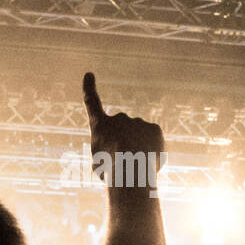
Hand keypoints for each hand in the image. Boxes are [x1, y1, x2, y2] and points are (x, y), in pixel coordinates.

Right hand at [82, 73, 165, 192]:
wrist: (131, 167)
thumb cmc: (110, 171)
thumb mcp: (100, 165)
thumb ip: (109, 154)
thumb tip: (123, 153)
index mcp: (100, 125)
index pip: (91, 103)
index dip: (89, 88)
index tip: (89, 74)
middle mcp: (119, 118)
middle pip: (122, 133)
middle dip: (125, 146)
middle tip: (124, 163)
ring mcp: (137, 121)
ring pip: (139, 139)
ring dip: (139, 151)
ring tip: (136, 165)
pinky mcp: (154, 128)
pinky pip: (153, 142)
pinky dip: (152, 152)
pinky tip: (148, 161)